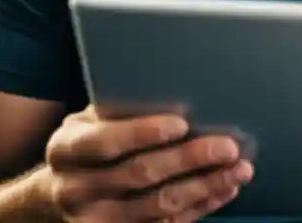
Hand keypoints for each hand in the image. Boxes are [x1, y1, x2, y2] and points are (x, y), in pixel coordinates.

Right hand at [41, 106, 254, 221]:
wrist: (62, 191)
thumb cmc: (92, 142)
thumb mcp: (92, 120)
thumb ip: (123, 109)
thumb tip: (179, 92)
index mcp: (65, 150)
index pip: (104, 142)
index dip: (143, 133)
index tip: (182, 123)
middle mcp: (74, 189)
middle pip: (138, 175)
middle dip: (188, 160)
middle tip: (228, 147)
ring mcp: (95, 219)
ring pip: (157, 206)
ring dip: (204, 187)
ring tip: (239, 169)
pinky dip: (201, 206)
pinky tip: (225, 189)